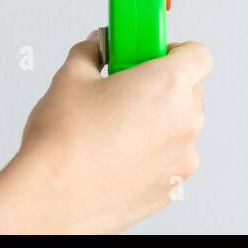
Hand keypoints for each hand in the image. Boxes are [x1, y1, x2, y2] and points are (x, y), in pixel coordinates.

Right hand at [19, 34, 209, 232]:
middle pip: (190, 90)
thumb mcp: (70, 78)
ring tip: (115, 128)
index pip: (198, 53)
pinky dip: (153, 155)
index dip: (175, 50)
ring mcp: (183, 157)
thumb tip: (96, 47)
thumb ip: (92, 52)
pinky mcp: (172, 187)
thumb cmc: (62, 145)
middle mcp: (185, 120)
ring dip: (158, 122)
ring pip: (180, 127)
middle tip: (126, 89)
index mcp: (168, 84)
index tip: (152, 53)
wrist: (50, 200)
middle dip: (162, 86)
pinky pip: (171, 160)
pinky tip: (117, 156)